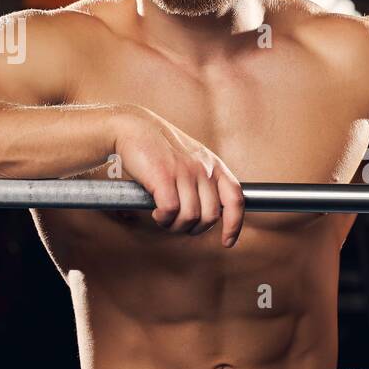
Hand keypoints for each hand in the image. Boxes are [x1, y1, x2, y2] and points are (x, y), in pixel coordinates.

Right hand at [111, 105, 244, 243]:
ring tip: (164, 218)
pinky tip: (156, 212)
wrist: (133, 127)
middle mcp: (203, 168)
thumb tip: (208, 213)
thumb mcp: (191, 160)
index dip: (234, 224)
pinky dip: (164, 218)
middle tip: (178, 224)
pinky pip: (171, 211)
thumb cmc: (159, 148)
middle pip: (211, 215)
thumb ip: (203, 181)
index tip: (227, 241)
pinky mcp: (163, 176)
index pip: (235, 199)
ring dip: (176, 226)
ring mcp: (185, 172)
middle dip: (194, 228)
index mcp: (214, 165)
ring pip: (191, 217)